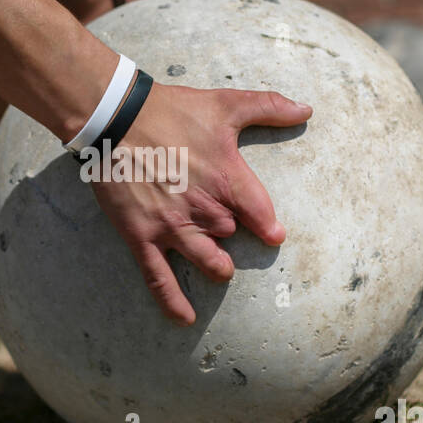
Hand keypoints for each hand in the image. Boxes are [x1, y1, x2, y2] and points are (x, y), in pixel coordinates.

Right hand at [89, 83, 311, 324]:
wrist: (116, 118)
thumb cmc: (171, 109)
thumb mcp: (225, 103)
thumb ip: (268, 107)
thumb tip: (306, 109)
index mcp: (227, 178)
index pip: (261, 214)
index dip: (268, 226)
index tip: (273, 234)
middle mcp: (205, 208)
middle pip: (232, 236)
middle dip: (230, 233)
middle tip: (223, 226)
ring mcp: (173, 226)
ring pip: (209, 261)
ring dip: (218, 266)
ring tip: (219, 267)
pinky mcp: (142, 236)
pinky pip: (160, 278)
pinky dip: (173, 302)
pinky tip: (186, 318)